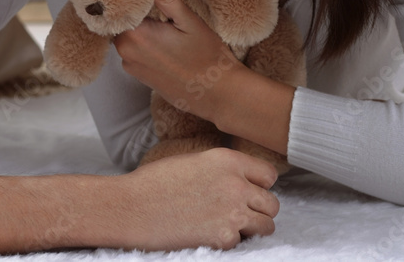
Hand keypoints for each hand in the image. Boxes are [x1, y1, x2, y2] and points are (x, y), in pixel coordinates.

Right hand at [111, 148, 278, 249]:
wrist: (130, 207)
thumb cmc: (154, 183)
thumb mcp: (193, 161)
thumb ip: (222, 170)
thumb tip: (240, 181)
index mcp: (227, 160)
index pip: (269, 175)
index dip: (260, 186)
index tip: (250, 192)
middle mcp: (236, 184)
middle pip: (272, 203)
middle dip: (259, 210)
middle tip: (241, 213)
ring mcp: (232, 212)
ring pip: (266, 225)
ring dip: (252, 228)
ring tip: (230, 226)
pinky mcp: (224, 238)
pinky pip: (242, 243)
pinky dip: (229, 242)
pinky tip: (209, 235)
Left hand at [114, 0, 243, 121]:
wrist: (218, 94)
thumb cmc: (207, 57)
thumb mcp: (190, 22)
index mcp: (136, 36)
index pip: (121, 8)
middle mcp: (126, 53)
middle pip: (122, 22)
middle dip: (136, 12)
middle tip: (154, 0)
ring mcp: (131, 67)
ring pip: (128, 37)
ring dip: (140, 28)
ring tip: (161, 20)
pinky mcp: (140, 76)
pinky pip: (134, 52)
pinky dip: (144, 43)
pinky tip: (163, 41)